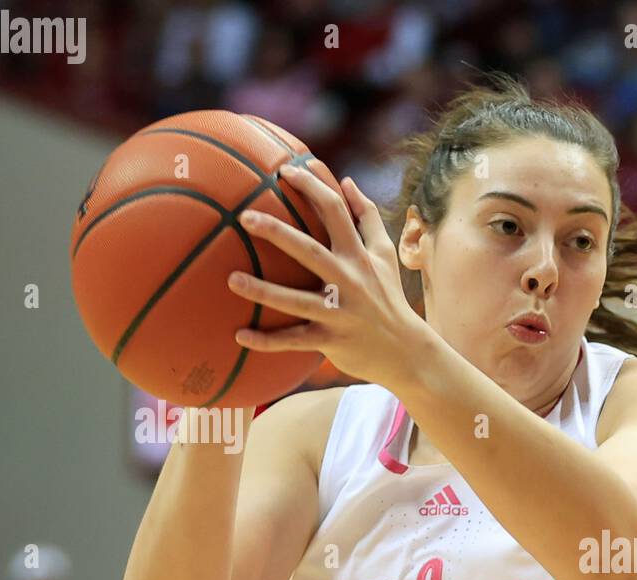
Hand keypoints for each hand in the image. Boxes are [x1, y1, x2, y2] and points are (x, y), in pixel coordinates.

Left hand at [227, 166, 426, 392]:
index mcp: (359, 255)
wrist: (406, 351)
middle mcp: (349, 281)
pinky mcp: (331, 341)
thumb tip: (347, 181)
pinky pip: (294, 341)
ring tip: (231, 279)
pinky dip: (267, 341)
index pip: (335, 212)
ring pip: (296, 301)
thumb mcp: (385, 255)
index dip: (312, 187)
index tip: (284, 171)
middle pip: (309, 251)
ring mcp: (339, 313)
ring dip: (263, 291)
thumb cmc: (389, 297)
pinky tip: (239, 335)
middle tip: (245, 217)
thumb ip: (368, 217)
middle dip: (278, 233)